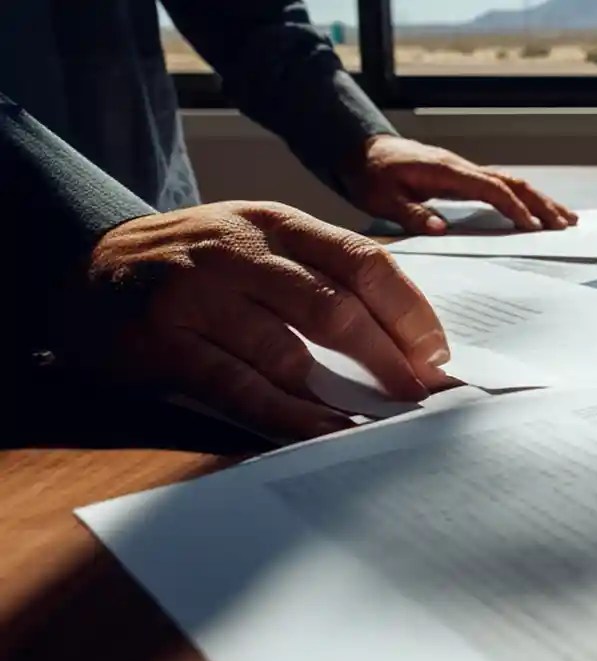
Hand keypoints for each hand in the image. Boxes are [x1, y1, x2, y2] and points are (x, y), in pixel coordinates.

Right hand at [69, 201, 452, 439]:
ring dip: (344, 390)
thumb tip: (401, 326)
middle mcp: (239, 252)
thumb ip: (317, 270)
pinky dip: (289, 414)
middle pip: (335, 307)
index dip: (409, 310)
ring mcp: (198, 296)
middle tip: (422, 393)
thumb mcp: (256, 242)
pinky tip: (325, 429)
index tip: (438, 351)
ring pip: (289, 350)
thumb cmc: (195, 262)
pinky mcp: (164, 343)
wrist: (86, 266)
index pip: (362, 262)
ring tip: (384, 417)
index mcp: (274, 223)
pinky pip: (239, 386)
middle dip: (389, 357)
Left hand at [341, 135, 577, 234]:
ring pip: (512, 183)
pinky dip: (524, 199)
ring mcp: (465, 172)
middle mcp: (462, 168)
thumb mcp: (384, 198)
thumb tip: (442, 230)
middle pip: (512, 183)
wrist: (362, 151)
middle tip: (566, 225)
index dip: (514, 208)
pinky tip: (536, 212)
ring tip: (566, 219)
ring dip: (540, 200)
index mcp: (447, 172)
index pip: (491, 189)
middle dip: (541, 204)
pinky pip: (501, 186)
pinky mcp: (463, 178)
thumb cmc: (372, 176)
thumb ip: (412, 213)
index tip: (533, 227)